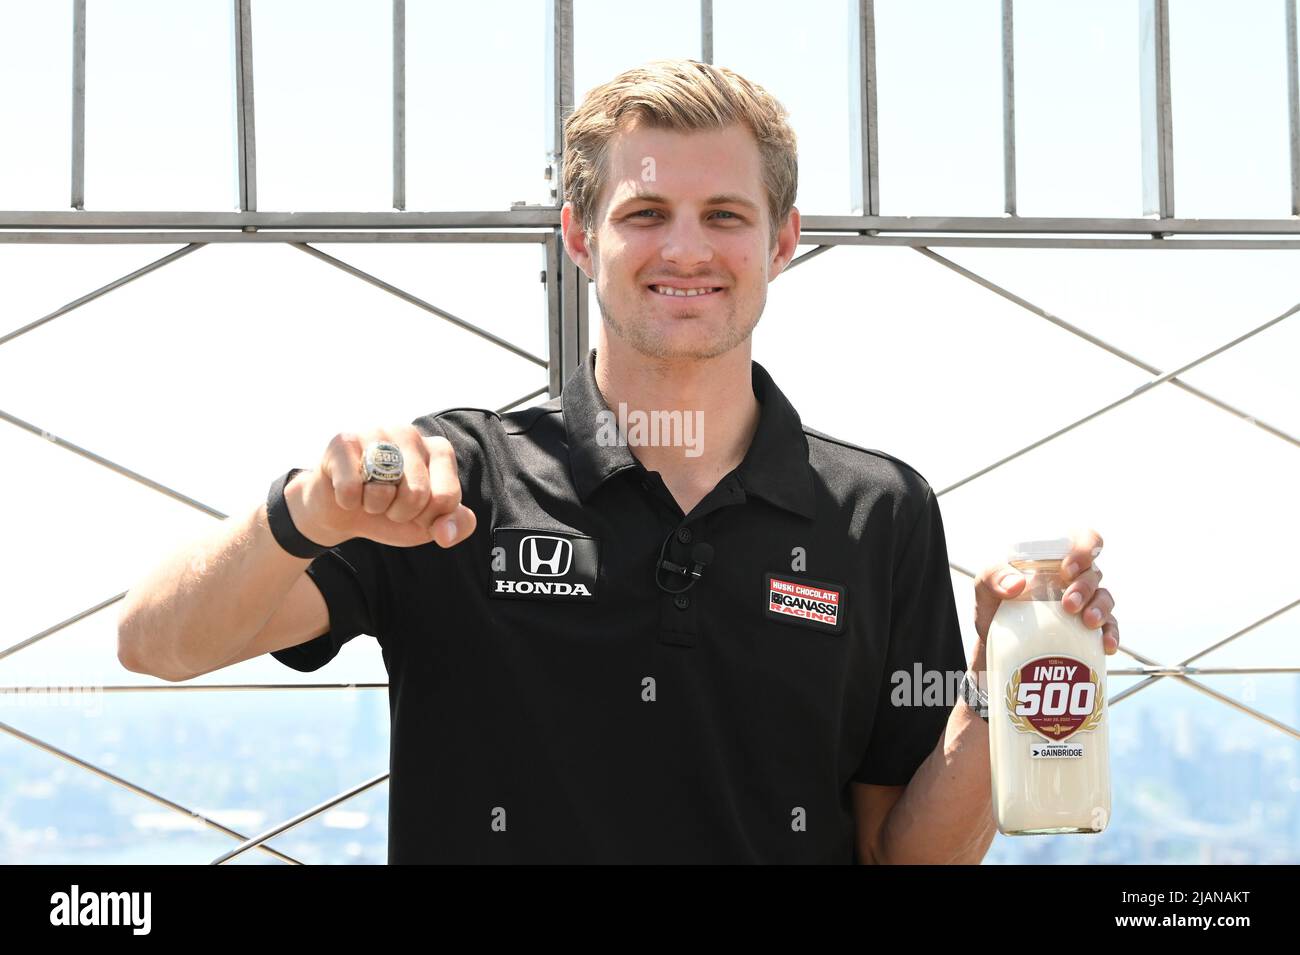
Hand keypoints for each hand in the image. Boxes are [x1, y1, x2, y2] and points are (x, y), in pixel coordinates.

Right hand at [286, 425, 476, 549]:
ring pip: (383, 491)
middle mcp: (411, 434)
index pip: (446, 497)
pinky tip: (347, 490)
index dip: (428, 518)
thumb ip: (456, 526)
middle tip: (388, 504)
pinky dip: (347, 502)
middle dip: (400, 514)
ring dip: (373, 507)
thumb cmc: (393, 510)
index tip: (417, 511)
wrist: (343, 510)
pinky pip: (350, 489)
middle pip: (416, 494)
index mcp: (440, 450)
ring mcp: (376, 432)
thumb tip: (446, 535)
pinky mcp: (343, 440)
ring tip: (368, 494)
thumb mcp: (430, 523)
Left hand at [972, 529, 1119, 662]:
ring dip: (1100, 608)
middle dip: (1085, 586)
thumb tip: (1017, 584)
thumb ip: (992, 577)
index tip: (1068, 569)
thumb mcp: (984, 588)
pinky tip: (1107, 645)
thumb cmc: (995, 606)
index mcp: (1054, 560)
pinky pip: (1110, 628)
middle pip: (1094, 572)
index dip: (1084, 549)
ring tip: (1088, 622)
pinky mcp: (1089, 629)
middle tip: (1069, 604)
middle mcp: (1074, 578)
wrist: (998, 645)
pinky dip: (1112, 634)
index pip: (1083, 540)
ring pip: (1105, 597)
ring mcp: (1084, 603)